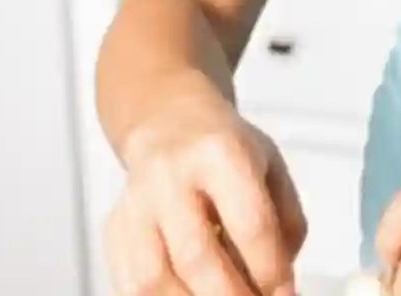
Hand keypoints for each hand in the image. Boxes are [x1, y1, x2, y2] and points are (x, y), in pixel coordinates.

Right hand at [102, 83, 306, 295]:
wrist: (169, 121)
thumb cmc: (225, 150)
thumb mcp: (272, 170)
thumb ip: (286, 226)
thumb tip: (280, 286)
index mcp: (221, 153)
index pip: (250, 223)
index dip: (269, 270)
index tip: (283, 294)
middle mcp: (171, 175)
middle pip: (197, 256)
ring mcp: (136, 202)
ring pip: (153, 277)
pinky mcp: (115, 226)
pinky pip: (129, 283)